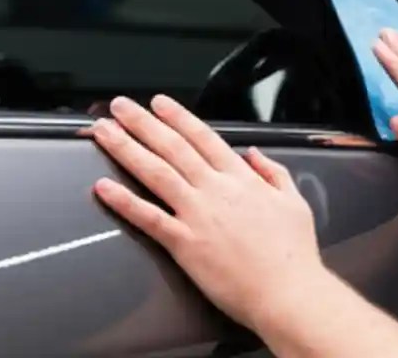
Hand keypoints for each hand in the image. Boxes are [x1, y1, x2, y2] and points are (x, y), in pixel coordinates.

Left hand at [90, 96, 333, 333]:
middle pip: (172, 147)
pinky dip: (124, 201)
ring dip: (126, 149)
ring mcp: (197, 215)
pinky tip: (103, 187)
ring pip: (155, 172)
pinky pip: (148, 218)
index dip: (178, 117)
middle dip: (142, 123)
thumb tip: (253, 154)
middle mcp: (215, 190)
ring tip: (104, 132)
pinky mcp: (185, 244)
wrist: (288, 294)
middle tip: (119, 106)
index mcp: (241, 178)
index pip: (203, 137)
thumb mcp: (294, 203)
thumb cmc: (293, 255)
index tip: (158, 103)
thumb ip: (273, 173)